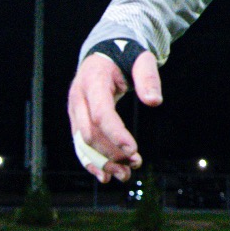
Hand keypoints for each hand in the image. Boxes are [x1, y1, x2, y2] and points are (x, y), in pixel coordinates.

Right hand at [67, 49, 162, 182]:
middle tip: (136, 163)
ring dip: (102, 162)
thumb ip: (148, 77)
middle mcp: (78, 98)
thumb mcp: (140, 59)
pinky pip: (80, 145)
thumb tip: (155, 101)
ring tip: (125, 175)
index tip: (134, 149)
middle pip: (90, 133)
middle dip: (112, 152)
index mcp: (92, 81)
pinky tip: (105, 176)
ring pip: (83, 143)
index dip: (116, 134)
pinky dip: (91, 162)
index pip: (101, 113)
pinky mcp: (77, 120)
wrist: (103, 54)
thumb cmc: (124, 55)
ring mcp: (74, 111)